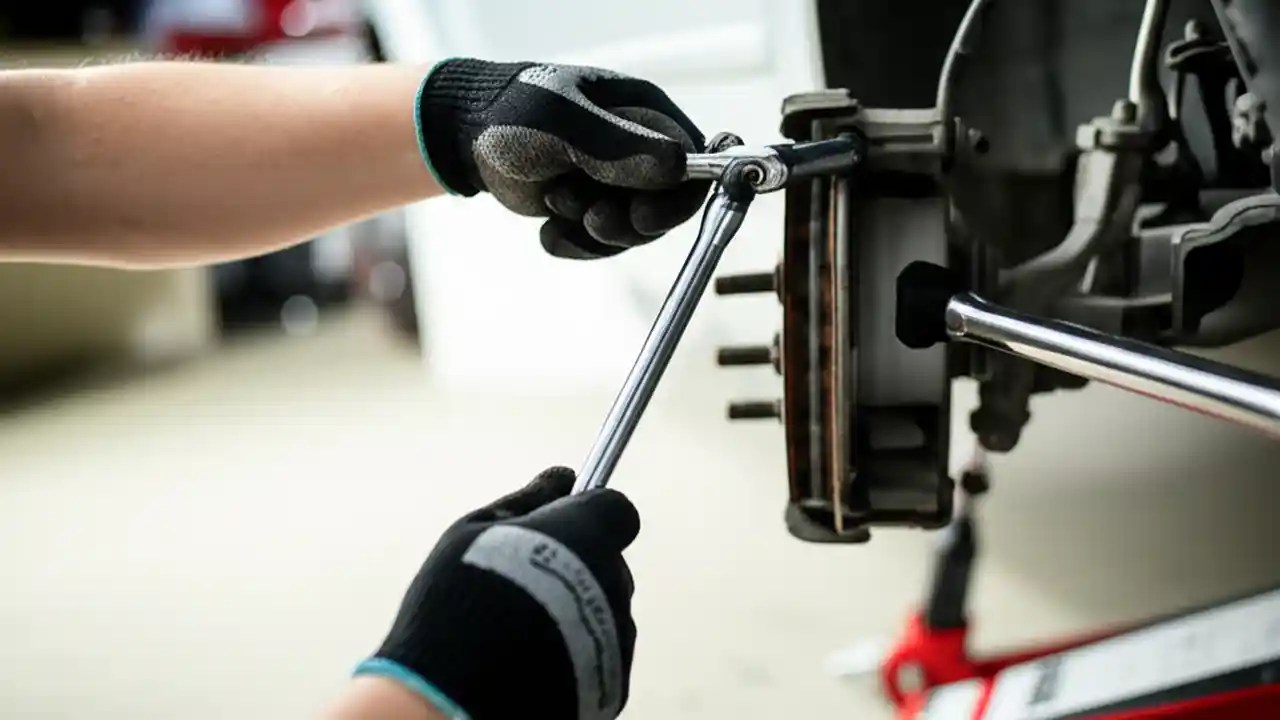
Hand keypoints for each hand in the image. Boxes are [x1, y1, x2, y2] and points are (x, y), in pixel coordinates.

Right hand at [356, 467, 639, 719]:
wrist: (459, 695)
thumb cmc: (458, 602)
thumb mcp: (478, 531)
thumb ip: (529, 500)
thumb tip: (563, 476)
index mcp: (588, 534)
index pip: (618, 511)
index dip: (588, 518)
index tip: (557, 531)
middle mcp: (615, 582)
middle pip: (608, 565)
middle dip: (577, 571)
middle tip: (524, 591)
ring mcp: (618, 637)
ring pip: (604, 614)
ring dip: (575, 617)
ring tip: (519, 636)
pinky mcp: (615, 685)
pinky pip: (600, 660)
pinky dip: (575, 660)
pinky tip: (531, 667)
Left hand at [416, 59, 709, 258]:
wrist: (466, 137)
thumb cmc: (515, 114)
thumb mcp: (564, 125)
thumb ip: (620, 147)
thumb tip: (679, 167)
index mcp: (646, 114)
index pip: (695, 160)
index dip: (680, 195)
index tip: (644, 214)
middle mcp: (640, 149)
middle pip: (667, 206)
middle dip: (629, 222)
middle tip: (594, 218)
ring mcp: (617, 182)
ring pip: (634, 232)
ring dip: (595, 231)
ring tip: (557, 203)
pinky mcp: (593, 209)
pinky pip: (601, 245)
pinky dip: (574, 244)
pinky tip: (546, 231)